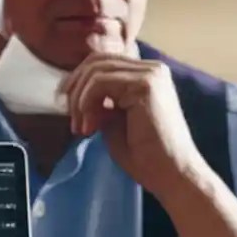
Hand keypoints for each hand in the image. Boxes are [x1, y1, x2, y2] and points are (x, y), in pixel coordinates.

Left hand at [60, 54, 206, 199]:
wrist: (170, 174)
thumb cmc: (144, 155)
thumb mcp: (114, 121)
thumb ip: (101, 101)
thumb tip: (76, 89)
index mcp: (147, 74)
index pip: (104, 64)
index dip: (79, 81)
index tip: (66, 106)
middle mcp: (152, 68)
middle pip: (98, 61)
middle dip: (75, 88)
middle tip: (69, 117)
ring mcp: (151, 73)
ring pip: (96, 71)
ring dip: (79, 100)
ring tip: (81, 128)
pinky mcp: (145, 83)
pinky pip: (100, 82)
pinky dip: (86, 102)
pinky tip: (89, 128)